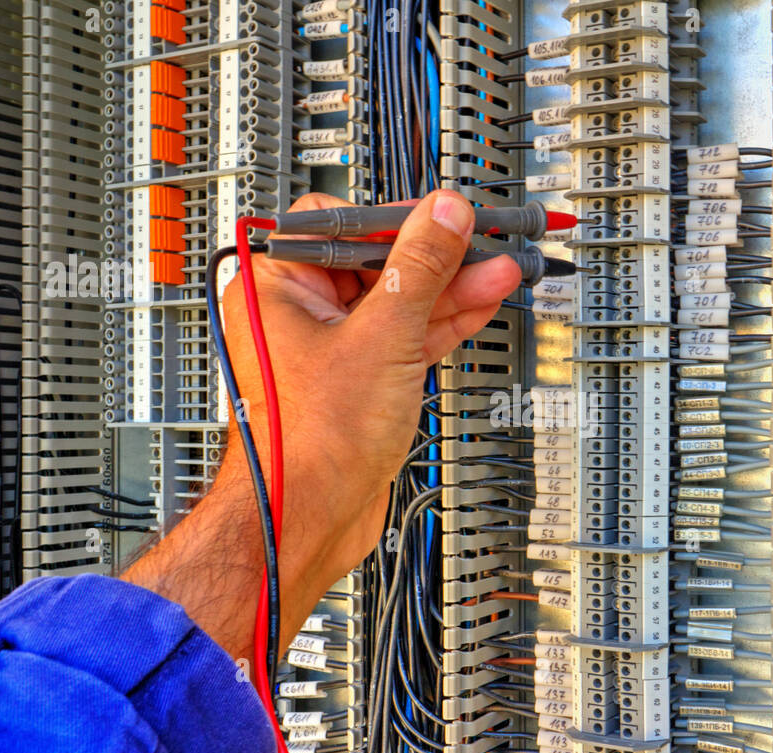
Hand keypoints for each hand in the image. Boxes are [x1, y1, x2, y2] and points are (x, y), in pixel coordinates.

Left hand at [123, 190, 521, 662]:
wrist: (309, 518)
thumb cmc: (310, 443)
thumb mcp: (381, 338)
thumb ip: (418, 269)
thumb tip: (443, 216)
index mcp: (274, 286)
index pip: (343, 224)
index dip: (399, 216)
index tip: (447, 214)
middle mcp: (296, 313)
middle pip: (377, 262)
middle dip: (437, 256)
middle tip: (484, 242)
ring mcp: (330, 349)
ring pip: (397, 301)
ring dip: (449, 288)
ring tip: (498, 271)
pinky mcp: (357, 380)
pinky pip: (402, 336)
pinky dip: (440, 322)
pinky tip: (478, 303)